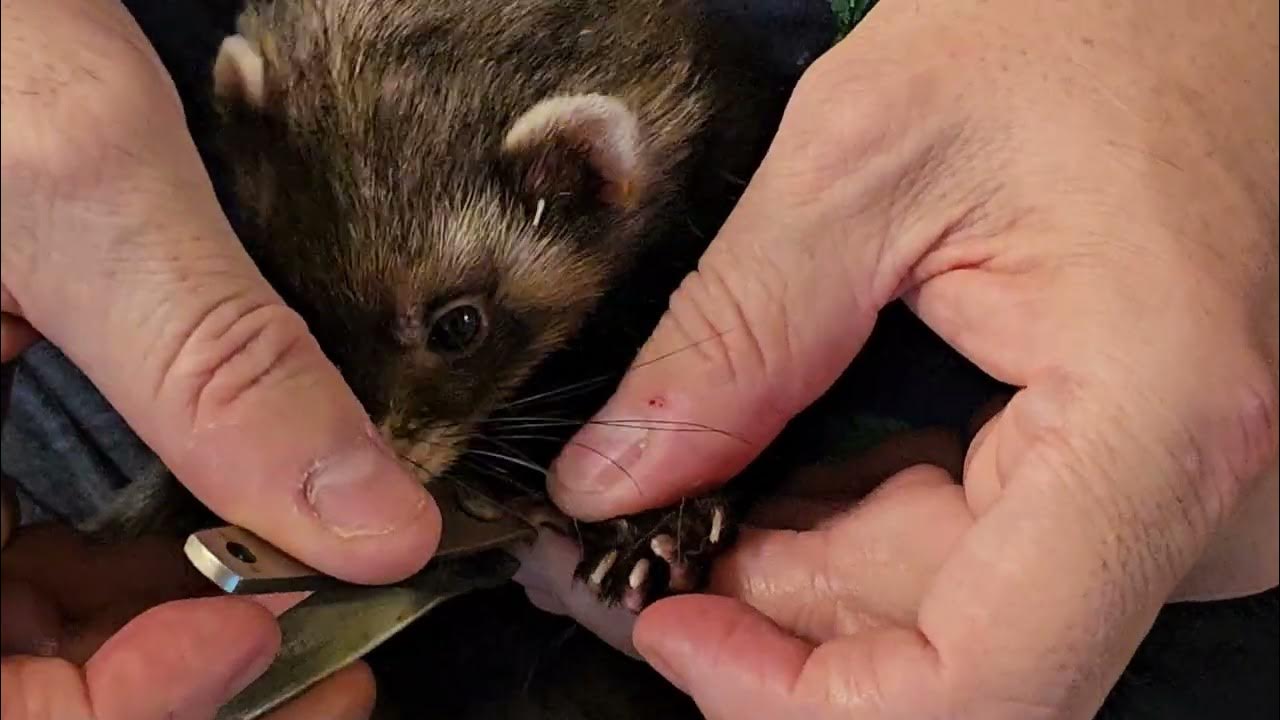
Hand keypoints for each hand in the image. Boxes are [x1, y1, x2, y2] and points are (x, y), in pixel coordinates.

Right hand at [2, 0, 439, 714]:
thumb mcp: (78, 182)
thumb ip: (218, 361)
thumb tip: (378, 527)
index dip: (114, 707)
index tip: (254, 642)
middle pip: (22, 661)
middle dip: (180, 676)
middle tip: (330, 652)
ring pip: (41, 603)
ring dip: (185, 618)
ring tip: (314, 590)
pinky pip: (51, 525)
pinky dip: (160, 542)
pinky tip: (251, 514)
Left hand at [533, 0, 1279, 716]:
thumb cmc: (1086, 22)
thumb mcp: (869, 155)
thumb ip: (734, 335)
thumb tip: (617, 480)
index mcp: (1154, 424)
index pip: (978, 684)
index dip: (797, 697)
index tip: (671, 624)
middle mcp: (1203, 499)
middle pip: (944, 652)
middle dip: (764, 611)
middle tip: (628, 531)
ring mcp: (1181, 501)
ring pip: (952, 612)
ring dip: (807, 566)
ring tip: (695, 481)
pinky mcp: (1143, 478)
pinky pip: (984, 556)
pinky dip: (869, 527)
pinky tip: (796, 468)